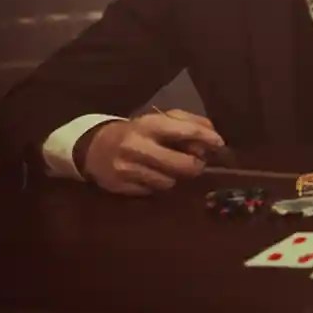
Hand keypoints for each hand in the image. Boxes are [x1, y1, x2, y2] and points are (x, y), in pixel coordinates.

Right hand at [80, 109, 224, 195]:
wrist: (94, 147)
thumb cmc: (137, 131)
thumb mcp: (159, 120)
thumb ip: (187, 123)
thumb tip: (212, 136)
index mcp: (148, 125)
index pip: (184, 131)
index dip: (206, 138)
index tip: (219, 144)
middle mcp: (136, 146)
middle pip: (182, 164)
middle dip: (195, 165)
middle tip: (197, 162)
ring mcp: (127, 169)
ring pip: (169, 182)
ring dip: (175, 177)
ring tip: (169, 168)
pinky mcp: (121, 187)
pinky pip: (152, 192)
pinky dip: (158, 185)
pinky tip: (152, 175)